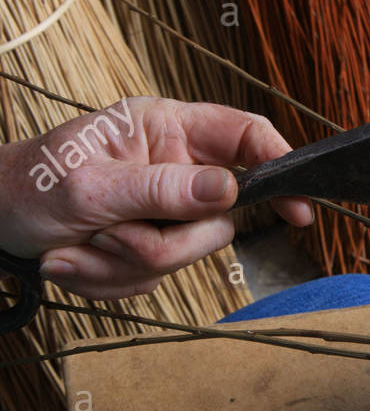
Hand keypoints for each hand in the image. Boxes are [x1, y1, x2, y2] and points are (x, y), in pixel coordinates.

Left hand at [0, 97, 311, 299]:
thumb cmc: (29, 186)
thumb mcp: (93, 186)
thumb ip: (162, 189)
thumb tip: (229, 189)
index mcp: (165, 129)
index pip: (245, 135)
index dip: (280, 165)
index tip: (298, 206)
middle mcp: (173, 168)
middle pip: (218, 219)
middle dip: (164, 243)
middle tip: (111, 237)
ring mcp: (162, 211)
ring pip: (186, 257)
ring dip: (126, 265)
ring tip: (79, 248)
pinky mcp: (147, 246)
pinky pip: (155, 279)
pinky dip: (111, 280)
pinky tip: (75, 260)